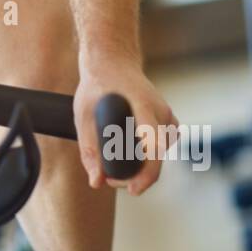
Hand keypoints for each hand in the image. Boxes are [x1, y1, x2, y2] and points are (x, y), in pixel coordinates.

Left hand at [73, 56, 178, 196]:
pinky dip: (150, 152)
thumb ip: (89, 150)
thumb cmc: (97, 86)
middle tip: (110, 179)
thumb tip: (96, 182)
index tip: (133, 189)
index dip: (146, 175)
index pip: (154, 149)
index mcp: (143, 108)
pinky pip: (164, 144)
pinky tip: (132, 150)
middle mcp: (161, 111)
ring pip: (161, 152)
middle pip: (157, 157)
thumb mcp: (84, 116)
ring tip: (117, 165)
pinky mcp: (167, 118)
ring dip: (143, 164)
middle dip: (137, 175)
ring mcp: (167, 114)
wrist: (112, 61)